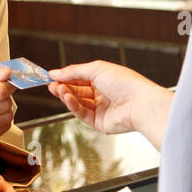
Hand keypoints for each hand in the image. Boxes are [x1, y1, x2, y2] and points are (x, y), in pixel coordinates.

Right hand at [48, 60, 171, 148]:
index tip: (52, 77)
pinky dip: (72, 105)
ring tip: (58, 90)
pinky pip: (81, 113)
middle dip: (63, 87)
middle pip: (77, 91)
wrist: (140, 103)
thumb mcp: (96, 69)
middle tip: (51, 85)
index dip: (66, 77)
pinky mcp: (99, 122)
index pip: (80, 78)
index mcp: (104, 79)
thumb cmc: (125, 83)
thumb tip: (55, 73)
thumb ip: (73, 71)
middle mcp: (102, 94)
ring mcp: (101, 109)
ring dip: (66, 96)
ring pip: (77, 103)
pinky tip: (67, 98)